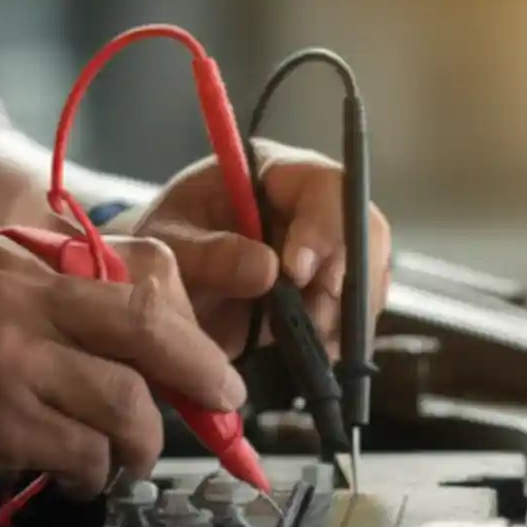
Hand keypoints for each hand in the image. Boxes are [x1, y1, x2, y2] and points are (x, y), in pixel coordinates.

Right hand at [0, 235, 241, 505]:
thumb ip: (52, 296)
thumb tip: (149, 331)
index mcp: (19, 257)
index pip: (142, 272)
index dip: (190, 324)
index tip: (208, 363)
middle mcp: (16, 299)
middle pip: (151, 329)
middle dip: (203, 377)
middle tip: (223, 407)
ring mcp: (3, 362)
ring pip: (126, 404)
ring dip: (143, 444)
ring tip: (126, 460)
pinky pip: (83, 454)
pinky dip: (95, 475)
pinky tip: (78, 479)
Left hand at [135, 139, 391, 358]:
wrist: (160, 287)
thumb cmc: (162, 248)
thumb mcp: (168, 244)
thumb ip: (209, 252)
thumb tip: (268, 269)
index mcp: (276, 173)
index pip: (325, 185)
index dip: (324, 227)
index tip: (297, 273)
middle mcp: (313, 207)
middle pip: (364, 233)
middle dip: (345, 281)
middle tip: (311, 320)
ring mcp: (327, 252)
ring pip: (366, 278)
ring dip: (344, 316)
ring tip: (303, 341)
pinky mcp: (327, 293)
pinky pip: (354, 314)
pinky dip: (340, 338)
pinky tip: (315, 353)